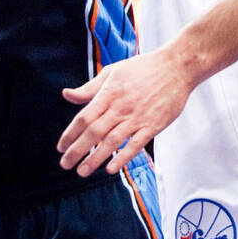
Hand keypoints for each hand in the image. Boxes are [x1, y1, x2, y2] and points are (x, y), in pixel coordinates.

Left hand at [57, 52, 191, 175]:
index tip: (61, 147)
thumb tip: (66, 95)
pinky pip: (136, 144)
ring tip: (82, 172)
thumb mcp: (113, 72)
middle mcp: (121, 106)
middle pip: (94, 132)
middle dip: (77, 150)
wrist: (177, 66)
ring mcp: (138, 117)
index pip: (84, 117)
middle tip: (65, 165)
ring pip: (112, 141)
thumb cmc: (143, 68)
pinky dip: (123, 157)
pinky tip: (111, 169)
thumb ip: (90, 88)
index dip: (70, 134)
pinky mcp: (154, 125)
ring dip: (96, 158)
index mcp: (109, 93)